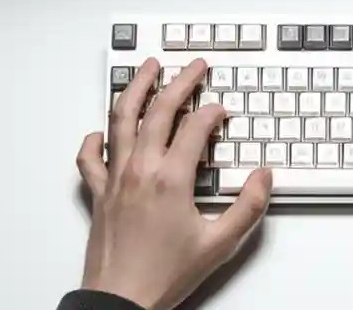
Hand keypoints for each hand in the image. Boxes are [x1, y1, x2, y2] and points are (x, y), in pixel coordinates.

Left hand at [75, 58, 271, 309]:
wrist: (121, 301)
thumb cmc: (164, 275)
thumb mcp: (220, 244)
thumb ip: (248, 206)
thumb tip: (262, 177)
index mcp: (171, 179)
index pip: (195, 127)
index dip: (212, 112)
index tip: (222, 110)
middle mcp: (140, 170)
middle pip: (158, 110)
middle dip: (179, 82)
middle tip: (193, 67)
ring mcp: (115, 178)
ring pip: (121, 119)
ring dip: (136, 89)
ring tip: (148, 69)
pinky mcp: (98, 193)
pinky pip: (90, 157)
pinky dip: (95, 138)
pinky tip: (103, 130)